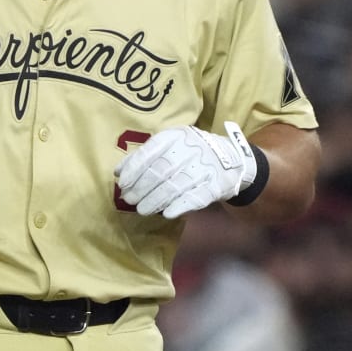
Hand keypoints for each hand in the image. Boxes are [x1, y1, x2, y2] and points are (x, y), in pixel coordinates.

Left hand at [114, 122, 256, 218]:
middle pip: (161, 170)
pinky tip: (167, 214)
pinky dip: (181, 206)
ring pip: (176, 185)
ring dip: (156, 200)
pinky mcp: (218, 183)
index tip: (123, 183)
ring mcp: (206, 166)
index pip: (150, 152)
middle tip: (129, 200)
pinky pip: (198, 196)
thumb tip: (118, 172)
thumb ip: (143, 157)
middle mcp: (191, 148)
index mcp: (176, 136)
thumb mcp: (169, 146)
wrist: (233, 158)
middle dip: (142, 187)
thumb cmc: (190, 152)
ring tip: (142, 210)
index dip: (134, 168)